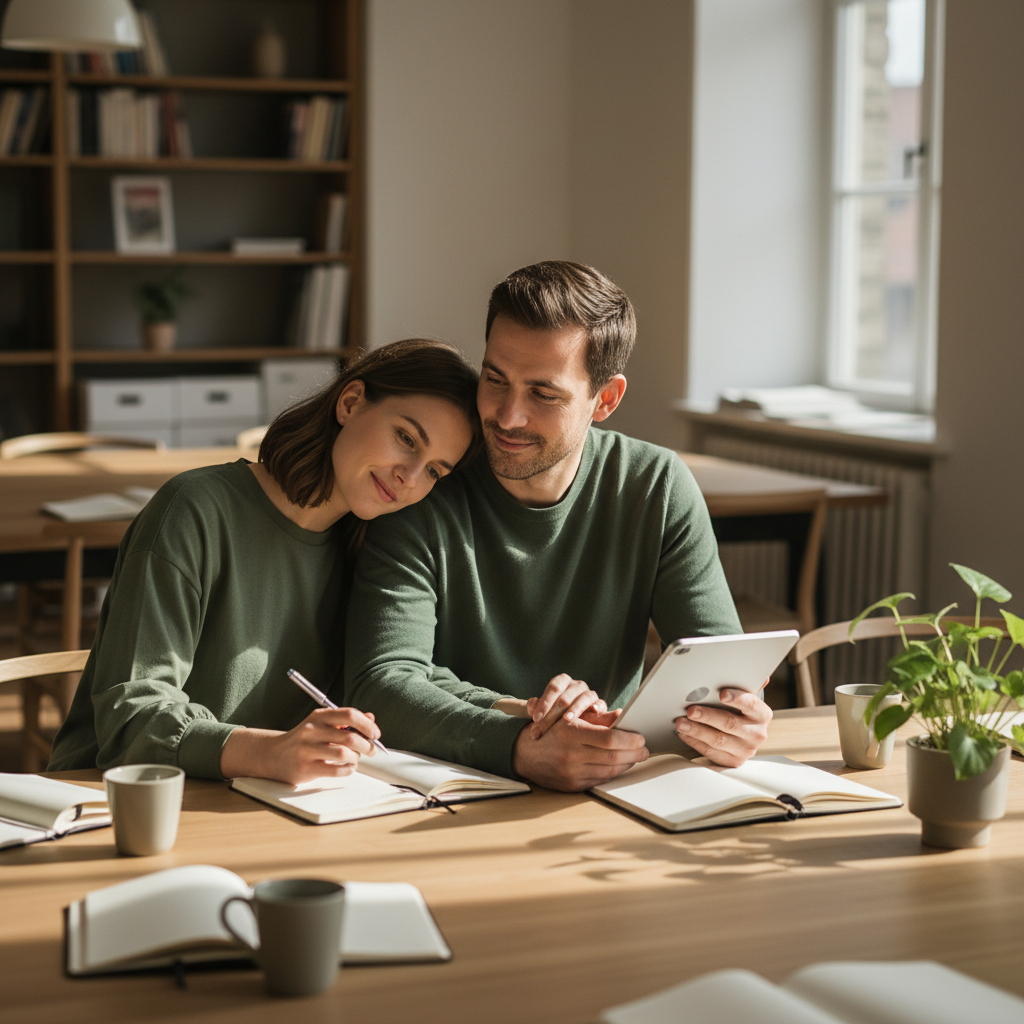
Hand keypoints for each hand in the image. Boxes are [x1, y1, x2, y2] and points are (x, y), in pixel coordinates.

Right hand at [220, 707, 380, 784]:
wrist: (273, 755)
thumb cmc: (303, 740)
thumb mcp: (321, 724)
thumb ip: (345, 721)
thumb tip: (371, 718)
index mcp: (319, 716)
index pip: (349, 715)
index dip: (367, 725)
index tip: (375, 734)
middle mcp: (312, 730)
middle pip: (350, 736)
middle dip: (366, 745)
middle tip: (370, 750)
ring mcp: (307, 750)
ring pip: (344, 753)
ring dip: (355, 758)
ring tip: (354, 759)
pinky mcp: (305, 768)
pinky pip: (336, 770)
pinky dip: (347, 770)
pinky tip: (346, 768)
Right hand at [512, 711, 647, 791]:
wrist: (524, 754)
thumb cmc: (550, 732)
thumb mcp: (570, 718)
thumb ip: (598, 719)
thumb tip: (623, 716)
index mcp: (571, 733)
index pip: (609, 739)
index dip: (629, 740)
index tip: (640, 738)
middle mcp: (570, 755)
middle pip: (613, 757)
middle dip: (634, 754)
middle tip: (644, 749)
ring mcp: (571, 773)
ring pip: (609, 771)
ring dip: (627, 764)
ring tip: (635, 757)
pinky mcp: (572, 786)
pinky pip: (600, 781)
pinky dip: (613, 773)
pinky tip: (619, 766)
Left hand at [525, 673, 607, 738]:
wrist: (573, 723)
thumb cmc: (553, 715)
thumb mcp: (542, 711)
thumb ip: (534, 708)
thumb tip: (532, 706)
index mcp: (562, 681)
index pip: (554, 687)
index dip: (544, 702)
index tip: (535, 718)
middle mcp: (577, 685)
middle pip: (565, 696)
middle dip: (552, 715)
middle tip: (542, 730)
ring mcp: (590, 694)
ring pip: (584, 697)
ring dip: (575, 709)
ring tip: (566, 719)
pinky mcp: (600, 705)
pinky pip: (601, 704)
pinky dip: (598, 707)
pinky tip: (594, 712)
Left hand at [674, 687, 771, 767]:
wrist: (744, 737)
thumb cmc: (740, 712)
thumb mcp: (745, 698)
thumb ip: (746, 685)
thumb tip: (759, 674)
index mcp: (762, 715)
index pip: (751, 704)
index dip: (737, 698)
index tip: (722, 694)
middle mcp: (756, 734)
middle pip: (729, 723)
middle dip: (707, 716)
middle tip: (691, 710)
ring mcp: (745, 750)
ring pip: (718, 740)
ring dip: (696, 731)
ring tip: (681, 723)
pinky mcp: (733, 761)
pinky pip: (711, 752)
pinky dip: (695, 742)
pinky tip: (685, 734)